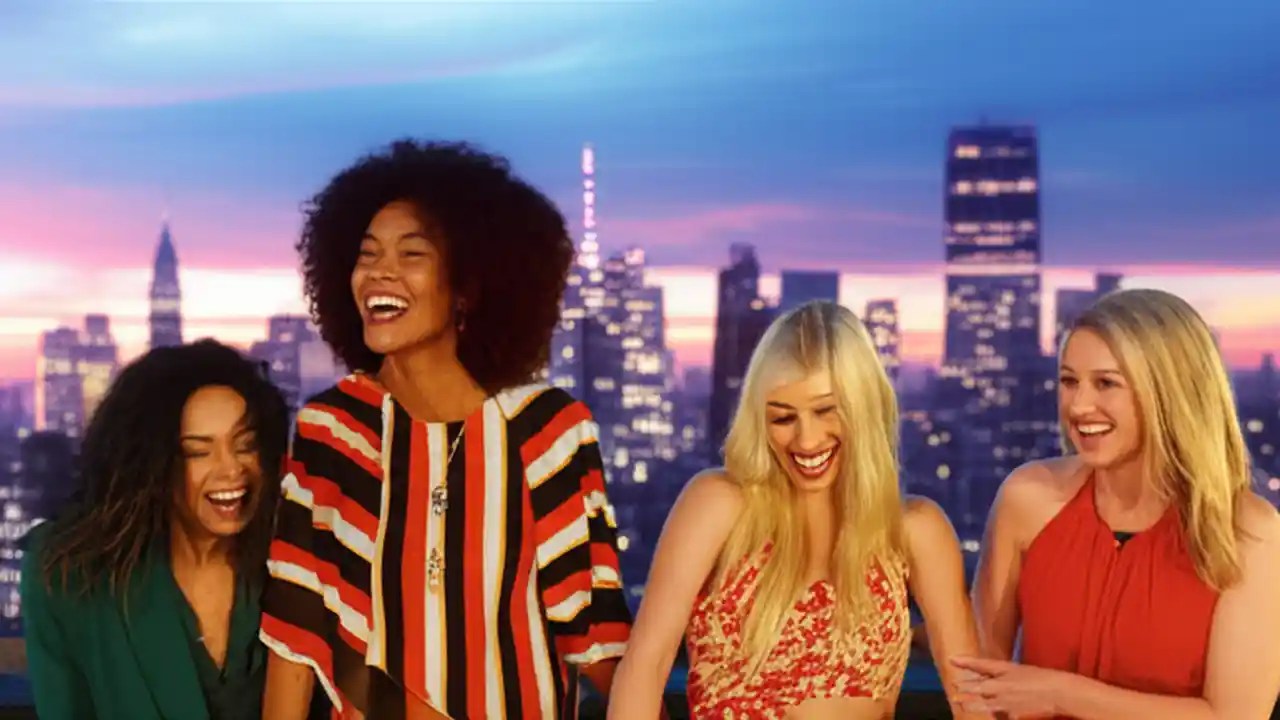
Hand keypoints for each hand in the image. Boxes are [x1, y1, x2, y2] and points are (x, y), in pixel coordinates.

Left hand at [950, 656, 1070, 718]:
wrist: (1059, 692)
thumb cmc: (1044, 678)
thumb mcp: (1021, 670)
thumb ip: (1004, 674)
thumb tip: (989, 677)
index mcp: (1006, 670)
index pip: (981, 664)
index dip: (966, 662)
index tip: (951, 659)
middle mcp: (1001, 684)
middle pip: (978, 685)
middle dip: (964, 687)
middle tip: (953, 687)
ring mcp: (1005, 700)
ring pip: (982, 702)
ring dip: (969, 703)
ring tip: (959, 703)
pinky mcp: (1011, 714)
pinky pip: (997, 714)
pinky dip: (992, 714)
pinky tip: (984, 715)